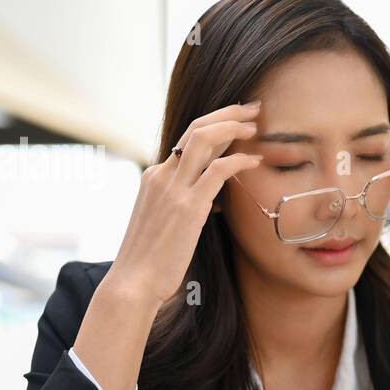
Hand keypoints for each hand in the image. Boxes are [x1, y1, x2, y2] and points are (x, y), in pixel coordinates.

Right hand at [108, 102, 263, 305]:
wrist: (133, 281)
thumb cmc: (151, 259)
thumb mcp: (165, 222)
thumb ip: (185, 204)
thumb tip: (211, 200)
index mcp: (154, 177)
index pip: (187, 138)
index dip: (215, 124)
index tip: (237, 118)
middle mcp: (161, 175)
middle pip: (195, 128)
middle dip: (227, 113)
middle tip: (252, 108)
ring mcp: (174, 188)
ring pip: (204, 139)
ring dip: (233, 127)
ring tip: (256, 126)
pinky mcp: (188, 206)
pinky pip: (218, 170)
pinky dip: (239, 160)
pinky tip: (255, 161)